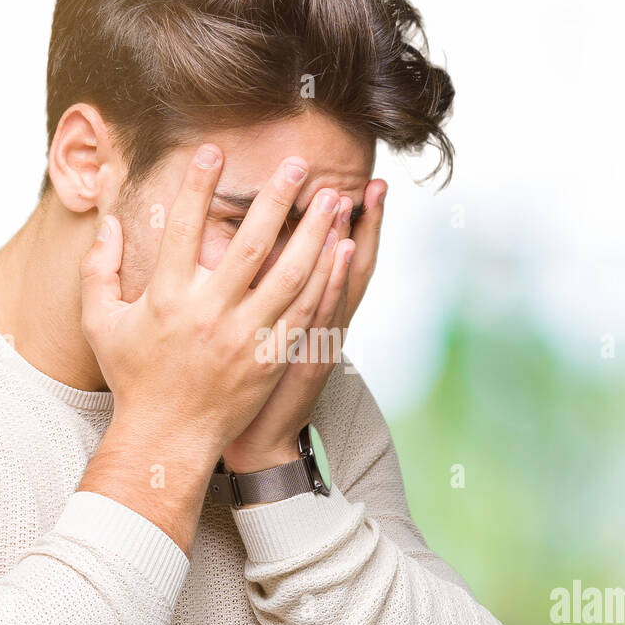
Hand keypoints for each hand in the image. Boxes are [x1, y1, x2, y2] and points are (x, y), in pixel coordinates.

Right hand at [76, 144, 340, 549]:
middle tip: (297, 164)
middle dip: (276, 200)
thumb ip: (98, 271)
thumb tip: (109, 223)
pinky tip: (340, 250)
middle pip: (249, 245)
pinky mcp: (271, 360)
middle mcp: (208, 315)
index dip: (198, 187)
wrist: (167, 439)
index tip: (213, 150)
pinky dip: (325, 279)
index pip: (182, 229)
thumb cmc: (134, 379)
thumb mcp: (101, 324)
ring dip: (313, 233)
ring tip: (332, 198)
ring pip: (289, 276)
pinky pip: (305, 313)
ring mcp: (244, 339)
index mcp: (165, 299)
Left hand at [223, 178, 385, 473]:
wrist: (254, 441)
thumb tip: (259, 248)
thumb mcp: (268, 334)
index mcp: (315, 315)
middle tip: (375, 183)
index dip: (358, 226)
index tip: (367, 186)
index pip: (340, 261)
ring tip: (354, 202)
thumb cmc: (249, 385)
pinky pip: (322, 314)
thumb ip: (268, 293)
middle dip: (366, 225)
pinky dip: (333, 281)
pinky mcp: (304, 359)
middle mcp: (325, 325)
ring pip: (339, 286)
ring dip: (348, 241)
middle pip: (353, 267)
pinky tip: (341, 251)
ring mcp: (318, 343)